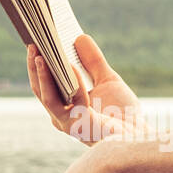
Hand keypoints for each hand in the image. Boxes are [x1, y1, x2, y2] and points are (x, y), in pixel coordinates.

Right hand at [27, 35, 151, 144]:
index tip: (35, 42)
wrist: (139, 135)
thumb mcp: (106, 79)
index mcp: (63, 108)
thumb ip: (93, 60)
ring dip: (43, 74)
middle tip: (33, 43)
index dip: (36, 65)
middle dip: (34, 66)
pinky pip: (73, 101)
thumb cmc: (122, 112)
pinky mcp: (82, 126)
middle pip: (40, 90)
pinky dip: (72, 81)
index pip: (43, 85)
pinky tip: (71, 65)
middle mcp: (61, 118)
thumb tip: (79, 37)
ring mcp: (69, 123)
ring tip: (41, 53)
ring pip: (47, 97)